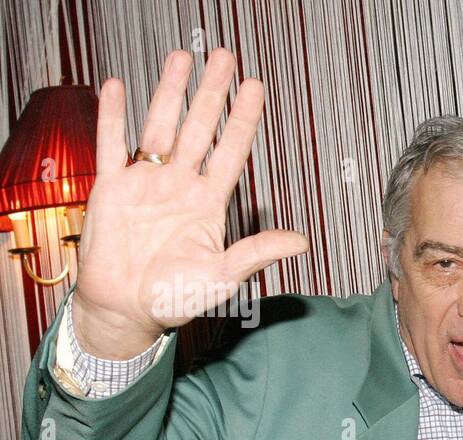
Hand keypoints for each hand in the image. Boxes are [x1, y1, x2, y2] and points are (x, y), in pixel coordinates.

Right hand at [73, 49, 308, 357]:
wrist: (127, 310)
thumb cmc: (175, 298)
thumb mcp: (223, 277)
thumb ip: (257, 253)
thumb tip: (301, 242)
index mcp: (209, 203)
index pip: (232, 151)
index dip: (243, 119)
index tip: (255, 87)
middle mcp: (180, 186)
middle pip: (200, 128)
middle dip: (211, 92)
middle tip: (223, 57)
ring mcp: (146, 183)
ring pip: (160, 126)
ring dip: (170, 92)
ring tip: (182, 58)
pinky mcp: (112, 188)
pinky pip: (112, 144)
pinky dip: (113, 116)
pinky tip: (118, 87)